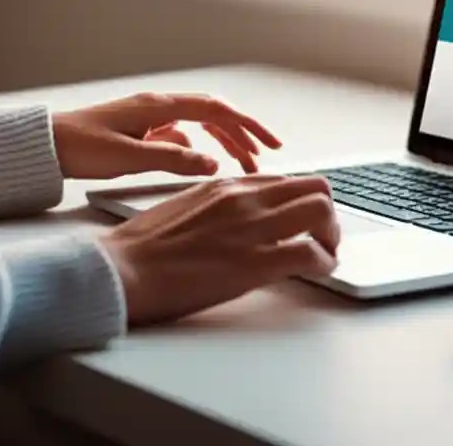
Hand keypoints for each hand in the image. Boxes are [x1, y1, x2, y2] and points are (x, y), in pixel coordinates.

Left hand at [52, 93, 280, 179]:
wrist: (43, 146)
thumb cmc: (78, 147)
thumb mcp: (128, 157)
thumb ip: (173, 160)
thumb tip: (213, 164)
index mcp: (158, 107)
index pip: (216, 110)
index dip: (247, 126)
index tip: (269, 144)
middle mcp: (157, 108)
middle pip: (212, 116)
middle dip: (241, 135)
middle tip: (262, 159)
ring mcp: (148, 119)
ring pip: (197, 127)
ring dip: (221, 143)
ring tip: (239, 166)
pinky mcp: (138, 132)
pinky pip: (179, 137)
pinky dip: (197, 149)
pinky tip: (198, 165)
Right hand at [101, 175, 339, 325]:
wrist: (121, 270)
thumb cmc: (142, 247)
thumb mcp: (185, 207)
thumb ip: (218, 206)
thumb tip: (239, 218)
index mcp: (226, 186)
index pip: (286, 180)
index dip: (304, 201)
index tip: (304, 221)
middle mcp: (245, 199)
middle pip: (316, 186)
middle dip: (328, 213)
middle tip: (323, 237)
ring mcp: (251, 228)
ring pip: (322, 211)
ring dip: (332, 235)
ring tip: (324, 254)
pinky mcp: (254, 263)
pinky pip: (310, 254)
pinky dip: (324, 262)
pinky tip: (318, 272)